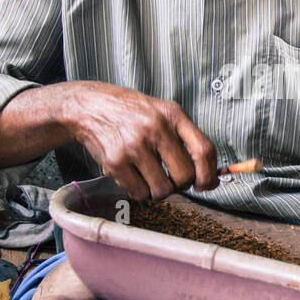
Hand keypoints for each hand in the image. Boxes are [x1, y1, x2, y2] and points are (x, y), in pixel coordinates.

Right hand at [66, 82, 218, 200]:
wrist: (88, 106)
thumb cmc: (130, 113)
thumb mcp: (161, 113)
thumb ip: (185, 140)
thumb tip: (210, 180)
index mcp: (173, 114)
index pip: (204, 150)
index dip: (209, 174)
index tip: (205, 184)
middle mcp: (156, 128)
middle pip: (185, 176)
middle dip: (180, 185)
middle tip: (170, 180)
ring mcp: (135, 145)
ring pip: (163, 190)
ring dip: (158, 191)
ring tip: (148, 177)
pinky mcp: (116, 161)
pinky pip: (139, 193)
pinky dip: (139, 192)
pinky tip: (132, 177)